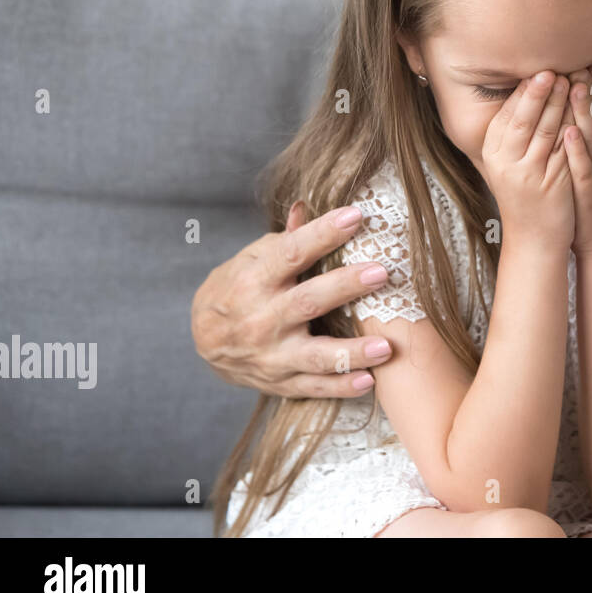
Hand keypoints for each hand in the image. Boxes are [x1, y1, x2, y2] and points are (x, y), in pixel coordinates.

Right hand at [190, 202, 393, 397]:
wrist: (205, 340)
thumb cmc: (239, 287)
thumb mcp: (253, 259)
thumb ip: (286, 238)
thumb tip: (307, 205)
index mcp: (254, 281)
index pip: (291, 253)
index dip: (323, 234)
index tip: (356, 216)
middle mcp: (261, 319)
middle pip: (307, 302)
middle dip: (346, 287)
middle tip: (382, 272)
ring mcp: (272, 355)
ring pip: (315, 355)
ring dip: (352, 352)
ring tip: (385, 346)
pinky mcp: (282, 382)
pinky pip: (315, 387)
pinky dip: (342, 387)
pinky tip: (369, 380)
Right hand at [480, 70, 574, 248]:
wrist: (533, 238)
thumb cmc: (524, 196)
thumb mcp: (509, 163)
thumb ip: (514, 133)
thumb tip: (527, 93)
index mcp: (493, 152)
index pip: (508, 114)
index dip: (524, 91)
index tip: (538, 70)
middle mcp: (507, 163)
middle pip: (525, 119)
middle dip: (541, 92)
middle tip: (554, 69)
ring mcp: (529, 175)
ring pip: (548, 132)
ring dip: (562, 105)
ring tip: (574, 82)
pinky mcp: (551, 184)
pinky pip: (567, 151)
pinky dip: (577, 129)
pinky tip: (587, 112)